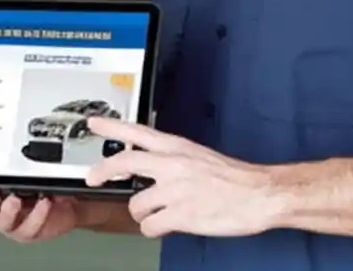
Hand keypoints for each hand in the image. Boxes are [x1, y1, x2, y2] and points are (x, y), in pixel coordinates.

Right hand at [0, 186, 84, 242]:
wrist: (65, 203)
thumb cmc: (36, 187)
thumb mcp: (16, 171)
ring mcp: (13, 221)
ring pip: (4, 220)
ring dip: (8, 210)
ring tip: (14, 200)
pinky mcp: (31, 230)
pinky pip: (32, 225)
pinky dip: (38, 213)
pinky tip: (42, 202)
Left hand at [84, 117, 284, 237]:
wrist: (260, 194)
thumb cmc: (234, 178)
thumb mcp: (198, 157)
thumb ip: (172, 160)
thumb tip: (151, 170)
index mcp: (177, 148)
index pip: (137, 131)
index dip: (112, 127)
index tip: (93, 123)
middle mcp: (171, 165)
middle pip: (124, 163)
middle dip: (103, 171)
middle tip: (93, 177)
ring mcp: (174, 190)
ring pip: (136, 204)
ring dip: (141, 213)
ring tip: (156, 214)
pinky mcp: (180, 215)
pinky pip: (150, 227)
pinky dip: (154, 229)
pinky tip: (166, 226)